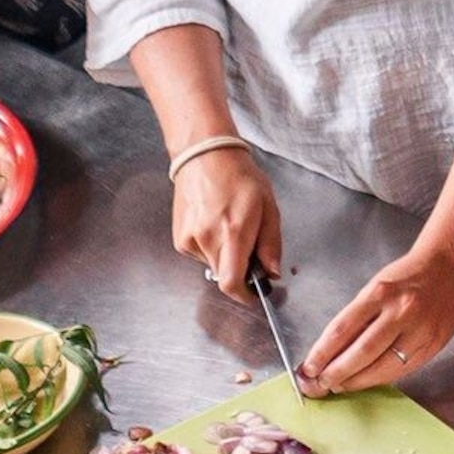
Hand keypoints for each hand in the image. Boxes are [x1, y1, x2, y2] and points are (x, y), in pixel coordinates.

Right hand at [172, 147, 281, 303]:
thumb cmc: (239, 177)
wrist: (205, 157)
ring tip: (228, 226)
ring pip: (213, 266)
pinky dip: (211, 248)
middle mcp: (208, 239)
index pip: (232, 283)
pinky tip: (213, 224)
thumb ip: (271, 244)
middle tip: (248, 245)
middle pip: (224, 276)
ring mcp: (190, 240)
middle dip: (239, 270)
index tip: (253, 294)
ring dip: (224, 256)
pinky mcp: (180, 239)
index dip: (244, 295)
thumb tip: (272, 272)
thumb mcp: (268, 207)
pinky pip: (200, 255)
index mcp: (233, 232)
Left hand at [305, 244, 453, 392]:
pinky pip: (403, 369)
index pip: (342, 329)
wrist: (449, 266)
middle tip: (319, 384)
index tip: (308, 367)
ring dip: (357, 381)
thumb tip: (332, 351)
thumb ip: (358, 318)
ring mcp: (420, 330)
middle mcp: (401, 312)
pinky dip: (382, 378)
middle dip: (337, 373)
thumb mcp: (376, 286)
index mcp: (380, 293)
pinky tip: (368, 381)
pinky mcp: (433, 345)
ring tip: (339, 386)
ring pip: (383, 367)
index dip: (322, 353)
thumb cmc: (407, 276)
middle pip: (361, 353)